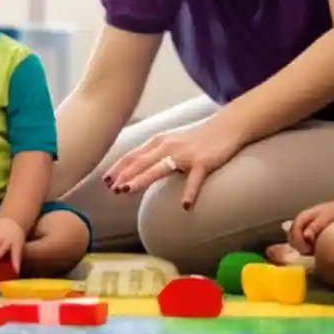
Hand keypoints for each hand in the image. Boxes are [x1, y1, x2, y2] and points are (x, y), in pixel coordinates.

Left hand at [103, 115, 245, 207]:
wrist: (227, 126)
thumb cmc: (198, 138)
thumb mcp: (171, 142)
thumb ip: (155, 154)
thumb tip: (137, 170)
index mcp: (158, 142)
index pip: (132, 156)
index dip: (118, 169)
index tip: (105, 182)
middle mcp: (168, 146)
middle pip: (140, 162)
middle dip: (124, 175)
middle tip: (111, 190)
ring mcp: (185, 154)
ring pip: (159, 168)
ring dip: (140, 179)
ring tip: (127, 191)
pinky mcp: (203, 162)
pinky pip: (195, 180)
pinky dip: (189, 192)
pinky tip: (184, 206)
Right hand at [287, 198, 333, 254]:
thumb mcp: (325, 219)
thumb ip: (315, 227)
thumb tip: (305, 236)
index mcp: (303, 216)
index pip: (294, 230)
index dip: (298, 241)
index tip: (307, 250)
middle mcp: (300, 220)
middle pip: (292, 235)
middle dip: (298, 245)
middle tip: (309, 252)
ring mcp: (303, 225)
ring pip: (294, 238)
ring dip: (301, 246)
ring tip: (312, 250)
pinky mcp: (307, 229)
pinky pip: (301, 239)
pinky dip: (304, 245)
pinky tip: (313, 248)